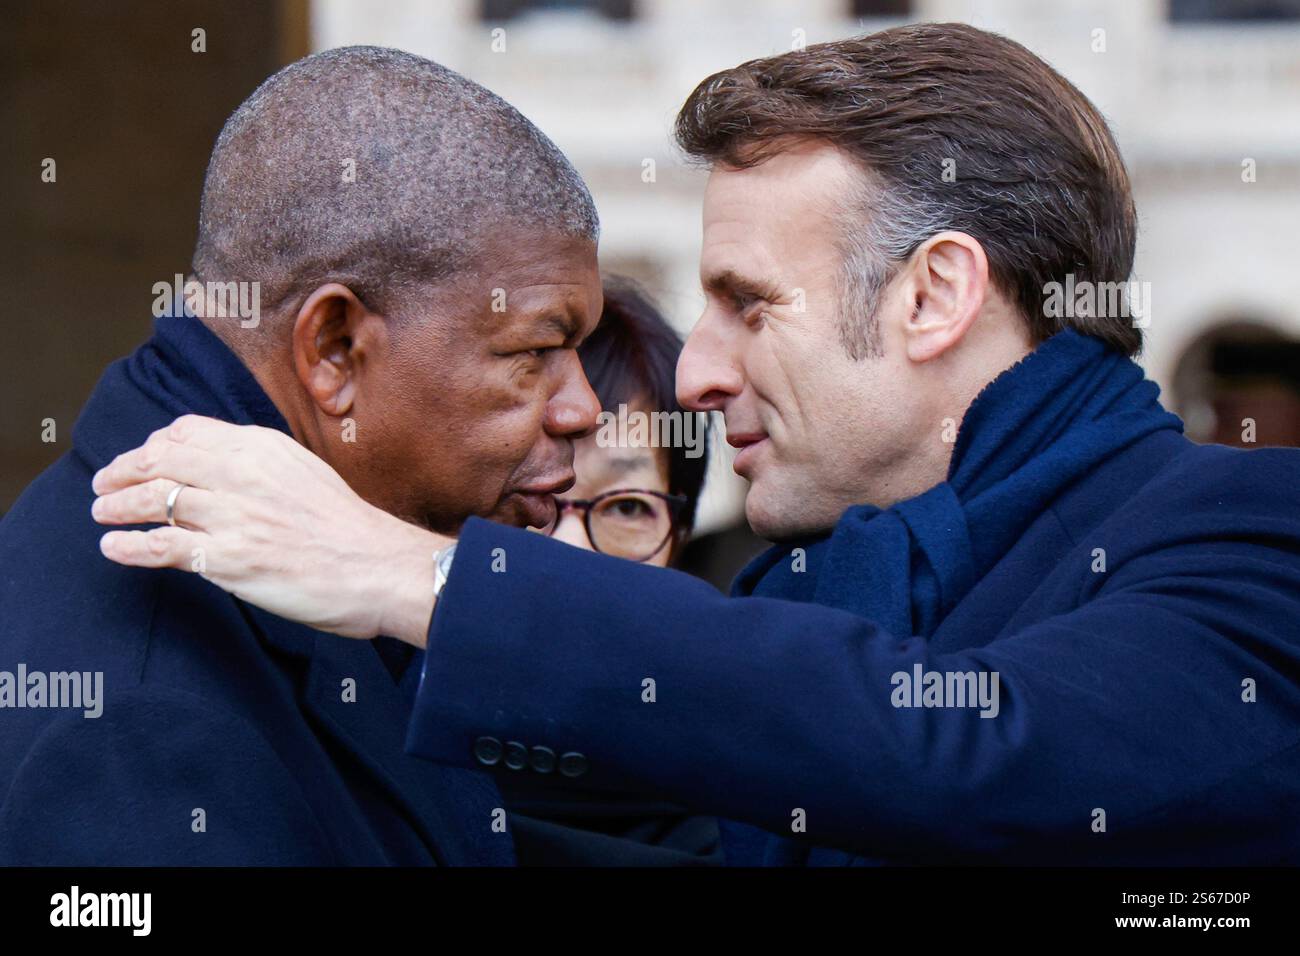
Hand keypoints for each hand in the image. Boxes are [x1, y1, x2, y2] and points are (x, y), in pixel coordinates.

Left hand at [91, 415, 448, 646]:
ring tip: (101, 513)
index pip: (188, 431)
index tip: (142, 457)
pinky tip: (113, 546)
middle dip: (123, 471)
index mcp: (263, 447)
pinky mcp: (229, 559)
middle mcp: (243, 474)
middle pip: (161, 460)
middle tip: (105, 485)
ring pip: (155, 500)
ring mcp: (234, 516)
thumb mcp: (305, 472)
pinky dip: (128, 545)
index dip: (153, 443)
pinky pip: (161, 547)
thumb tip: (219, 465)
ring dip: (118, 506)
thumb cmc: (348, 528)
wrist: (379, 567)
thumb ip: (261, 464)